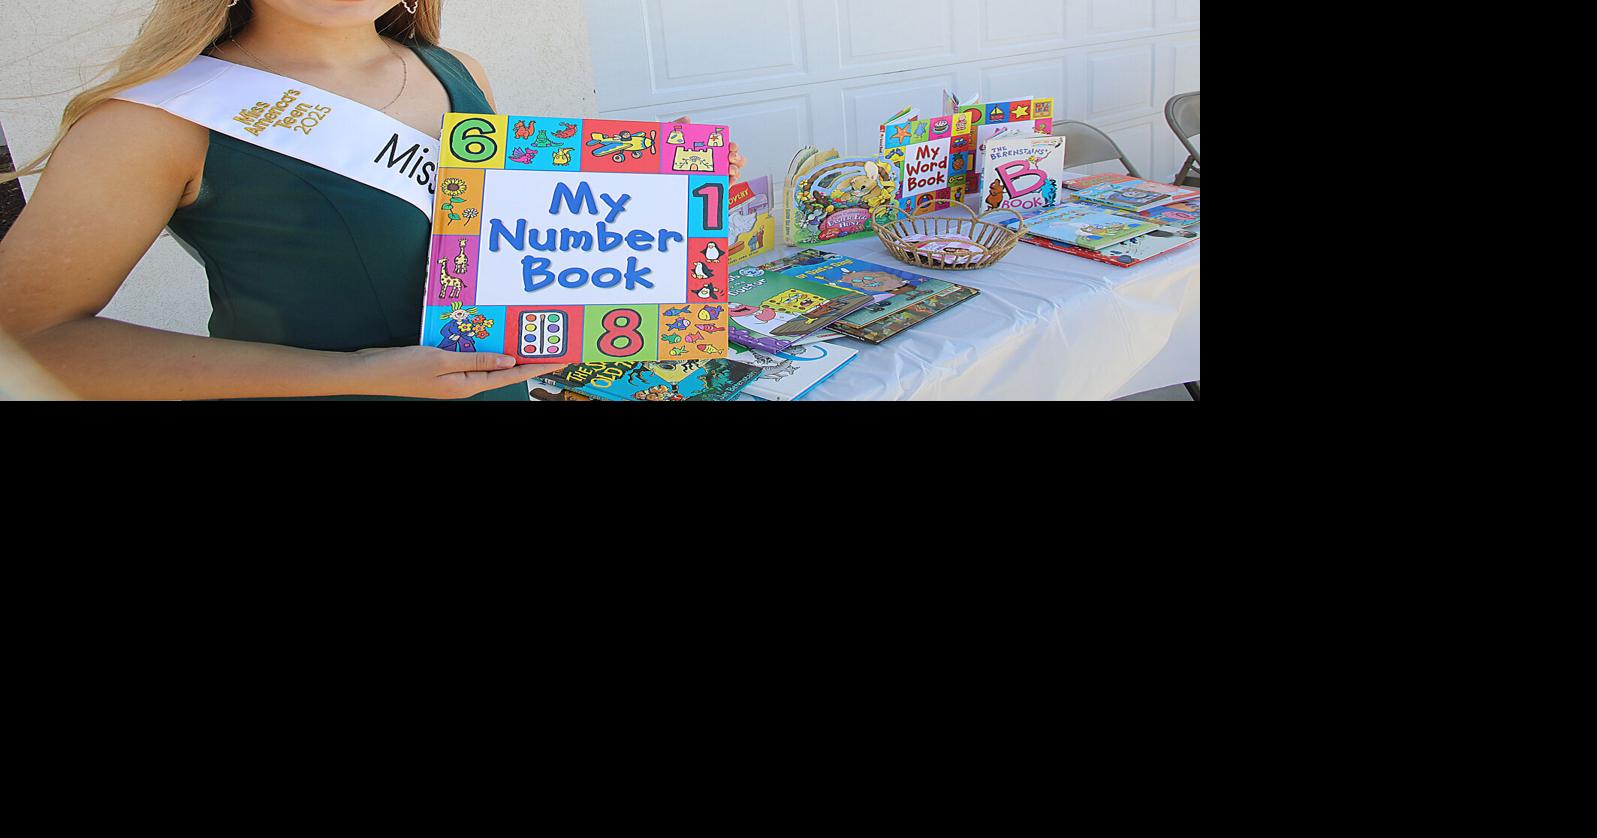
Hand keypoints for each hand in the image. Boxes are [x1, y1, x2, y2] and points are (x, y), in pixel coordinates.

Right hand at [346, 346, 563, 399]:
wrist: (369, 373)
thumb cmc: (402, 367)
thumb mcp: (442, 360)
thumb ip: (476, 359)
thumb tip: (509, 360)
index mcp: (468, 385)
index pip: (510, 374)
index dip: (536, 366)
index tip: (559, 360)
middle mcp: (465, 383)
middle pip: (503, 369)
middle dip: (527, 358)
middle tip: (552, 347)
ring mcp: (454, 376)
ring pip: (488, 361)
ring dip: (506, 351)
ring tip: (529, 339)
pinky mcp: (443, 368)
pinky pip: (470, 356)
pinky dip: (483, 347)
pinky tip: (491, 336)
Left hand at [672, 115, 744, 183]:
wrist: (660, 176)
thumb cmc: (668, 159)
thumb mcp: (671, 140)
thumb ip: (678, 127)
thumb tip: (686, 120)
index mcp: (709, 151)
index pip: (726, 147)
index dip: (732, 146)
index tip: (730, 145)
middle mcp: (714, 163)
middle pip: (734, 160)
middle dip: (737, 157)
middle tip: (730, 156)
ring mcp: (715, 176)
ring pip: (733, 173)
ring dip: (735, 170)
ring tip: (729, 169)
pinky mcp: (713, 188)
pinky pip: (726, 186)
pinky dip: (730, 183)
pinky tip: (727, 180)